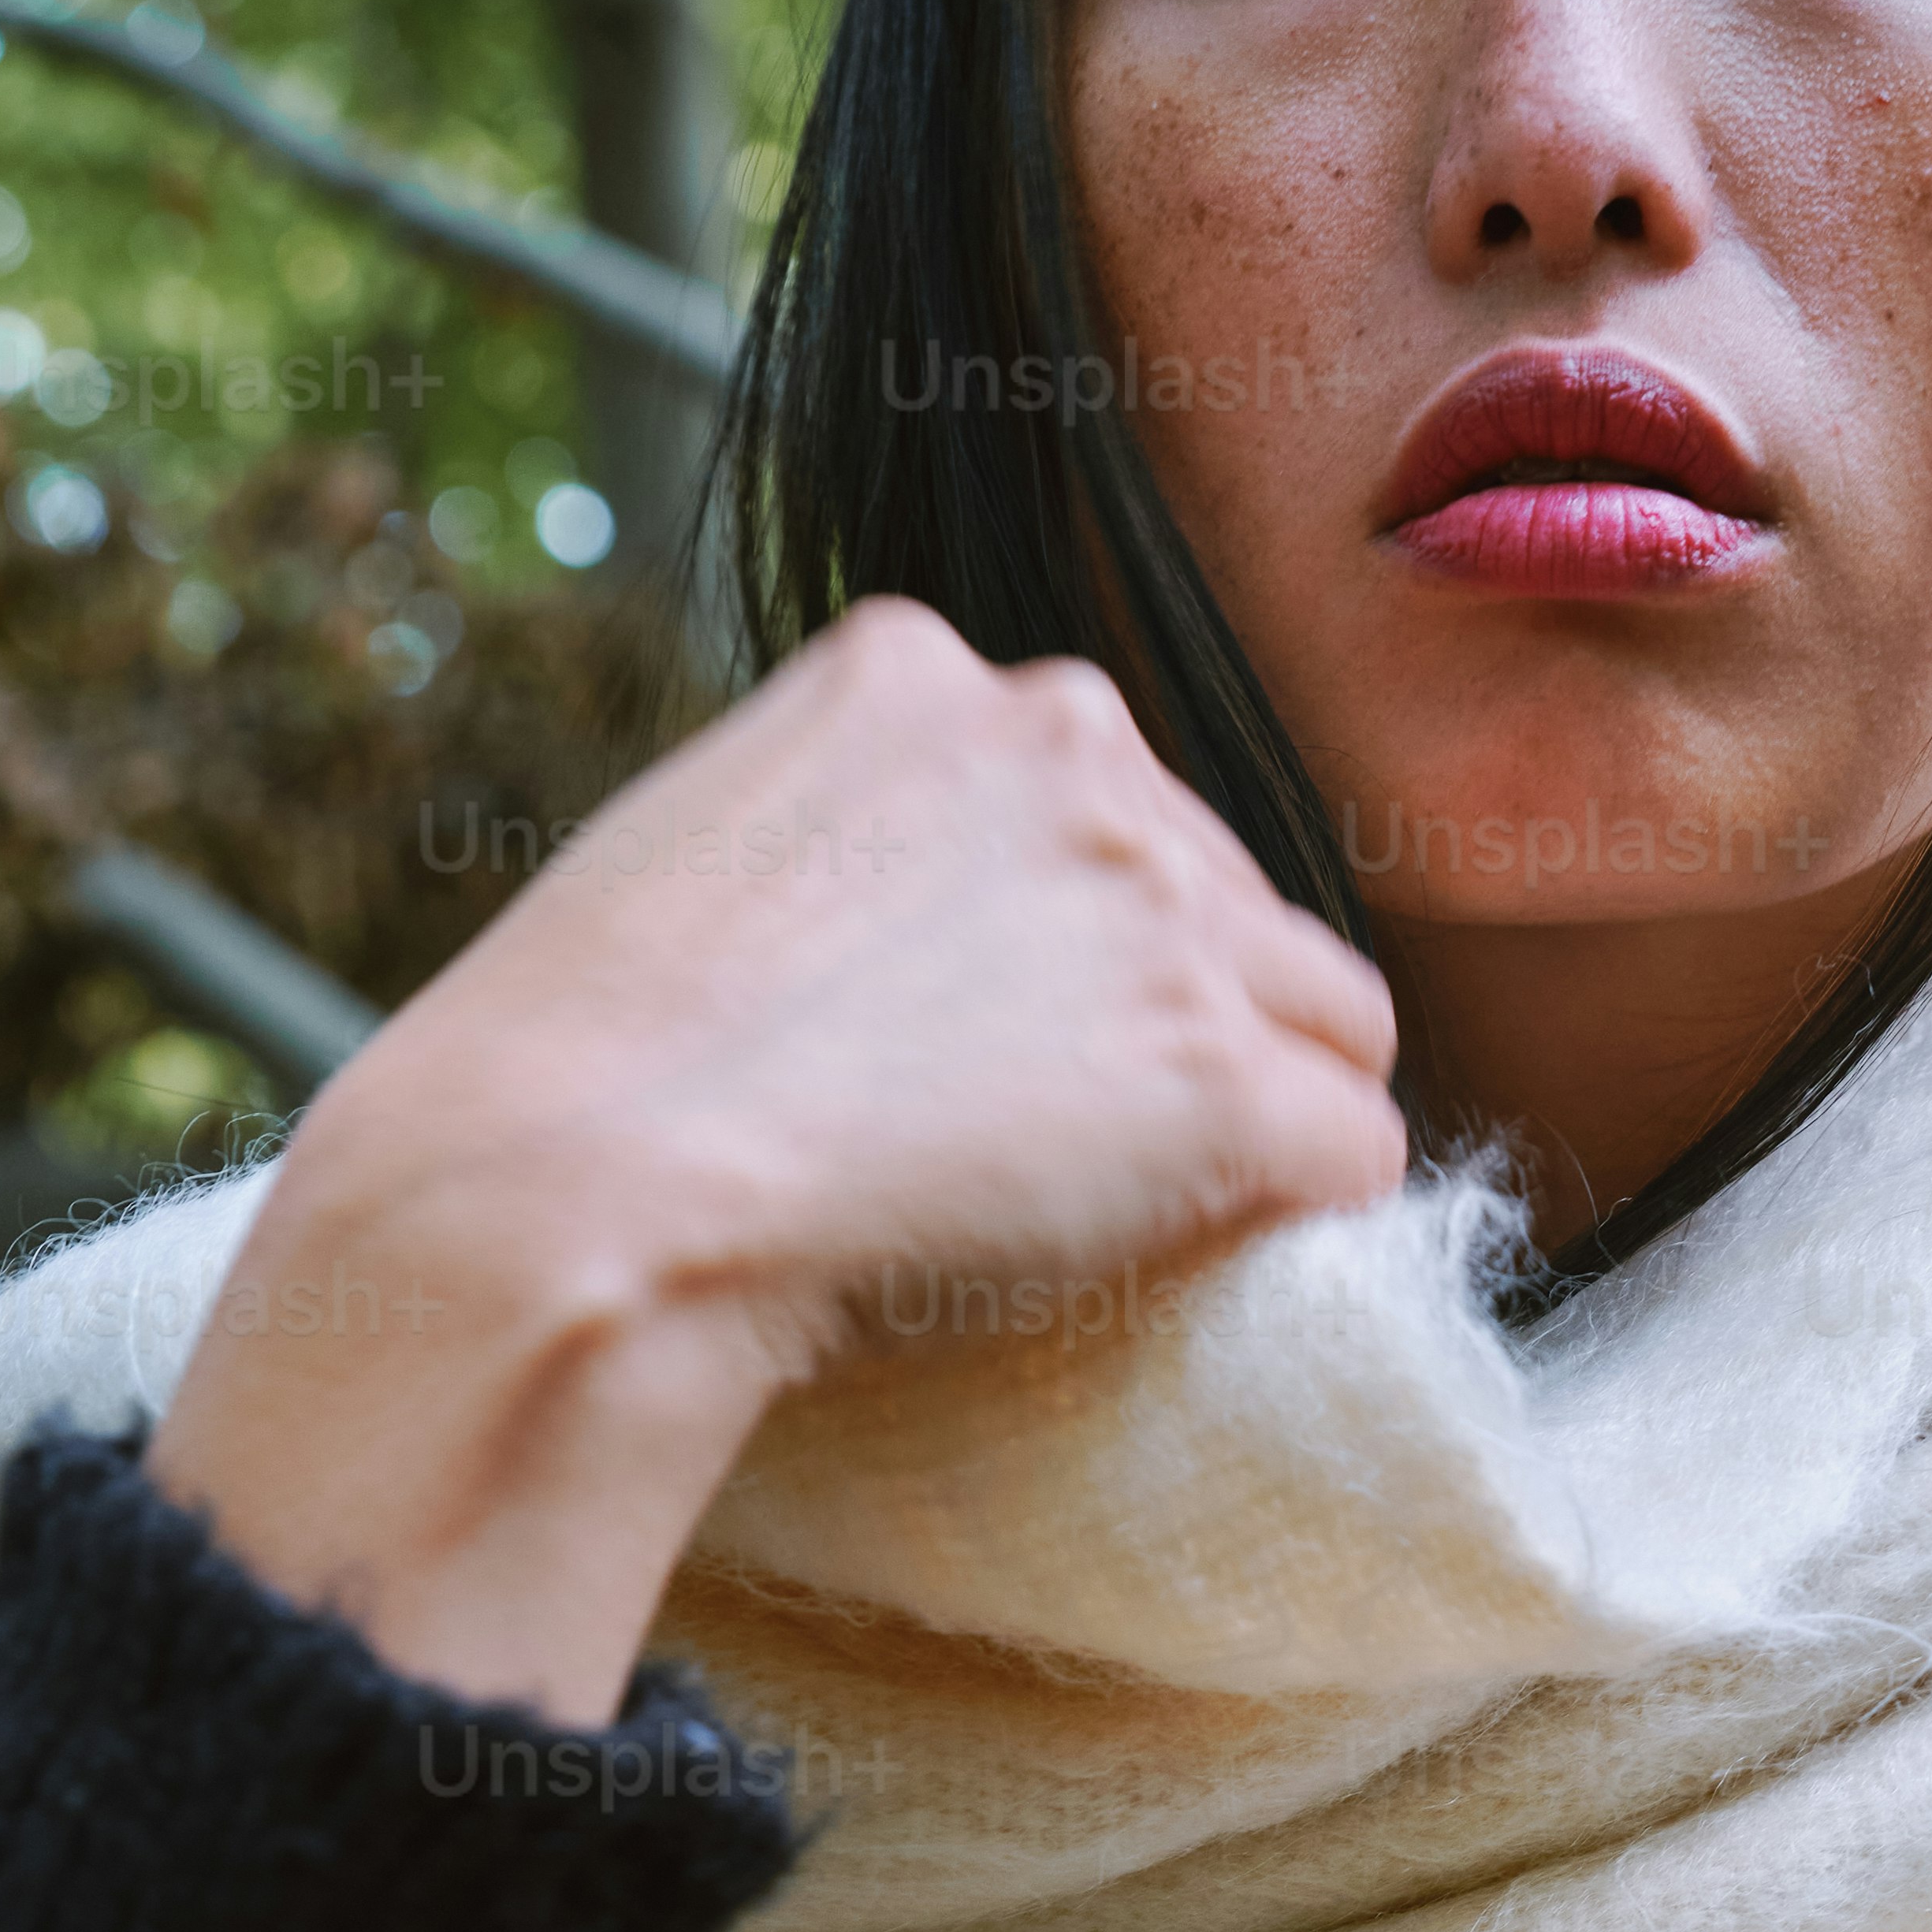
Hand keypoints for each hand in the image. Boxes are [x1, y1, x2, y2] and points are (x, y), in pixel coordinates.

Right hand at [152, 599, 1407, 1715]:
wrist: (575, 1189)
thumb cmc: (576, 1073)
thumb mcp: (703, 854)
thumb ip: (846, 847)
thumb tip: (924, 940)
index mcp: (922, 672)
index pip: (1096, 795)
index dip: (1065, 935)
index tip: (985, 1031)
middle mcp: (1069, 745)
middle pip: (1229, 896)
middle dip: (1171, 1011)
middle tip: (1042, 1139)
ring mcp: (1165, 910)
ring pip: (1325, 1019)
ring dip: (1251, 1110)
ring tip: (1104, 1209)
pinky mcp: (1227, 1076)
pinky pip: (1355, 1146)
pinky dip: (1294, 1214)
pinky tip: (1187, 1259)